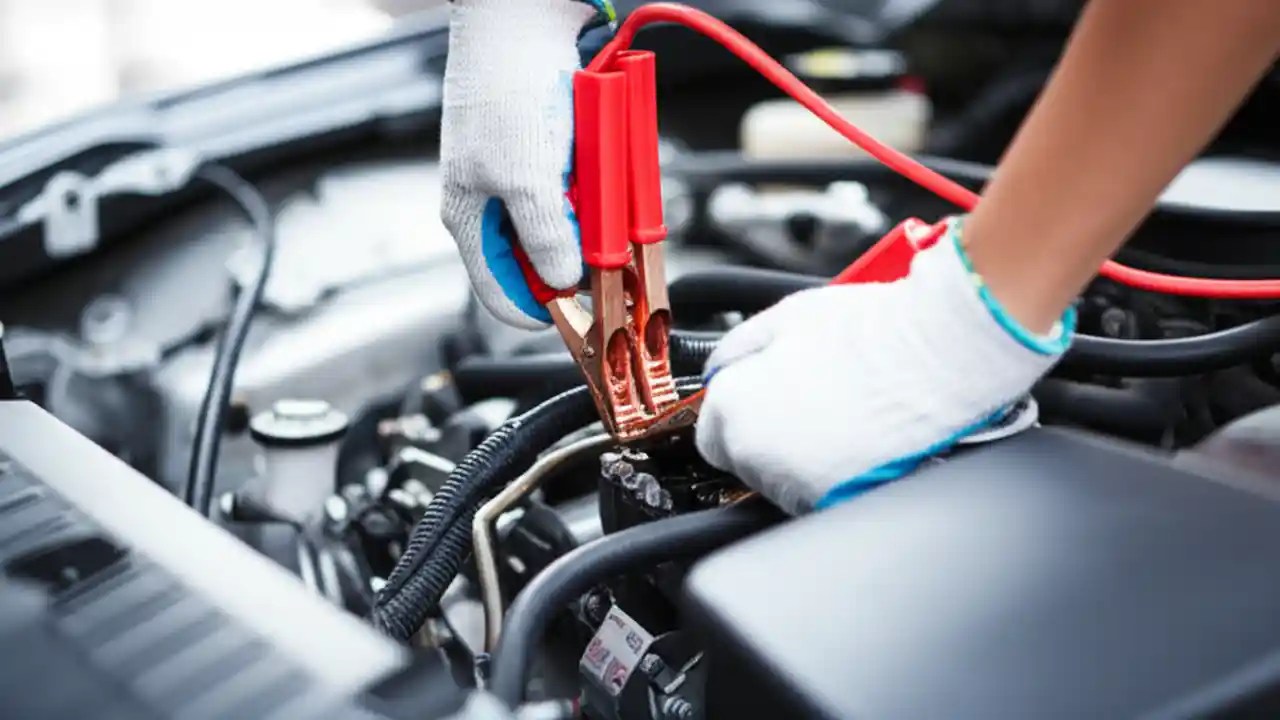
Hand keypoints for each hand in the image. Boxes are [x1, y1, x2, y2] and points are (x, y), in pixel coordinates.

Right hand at [440, 0, 607, 328]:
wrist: (521, 16)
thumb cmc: (506, 85)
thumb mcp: (527, 177)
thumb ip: (546, 238)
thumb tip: (565, 283)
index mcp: (470, 217)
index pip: (500, 294)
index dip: (542, 312)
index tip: (584, 312)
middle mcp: (492, 203)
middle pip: (539, 259)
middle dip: (573, 252)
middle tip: (598, 237)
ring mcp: (520, 177)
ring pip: (565, 224)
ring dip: (587, 213)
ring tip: (592, 181)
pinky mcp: (547, 153)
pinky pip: (578, 187)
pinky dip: (593, 182)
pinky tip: (596, 159)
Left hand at [695, 220, 1074, 514]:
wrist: (940, 353)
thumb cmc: (870, 331)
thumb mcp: (784, 317)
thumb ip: (735, 349)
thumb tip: (719, 369)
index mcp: (735, 410)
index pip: (708, 435)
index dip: (736, 416)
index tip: (761, 403)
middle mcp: (759, 458)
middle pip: (745, 460)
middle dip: (768, 434)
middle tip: (810, 400)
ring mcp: (801, 486)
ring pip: (782, 482)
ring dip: (799, 458)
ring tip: (840, 415)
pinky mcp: (842, 503)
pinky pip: (819, 497)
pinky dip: (831, 476)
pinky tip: (856, 440)